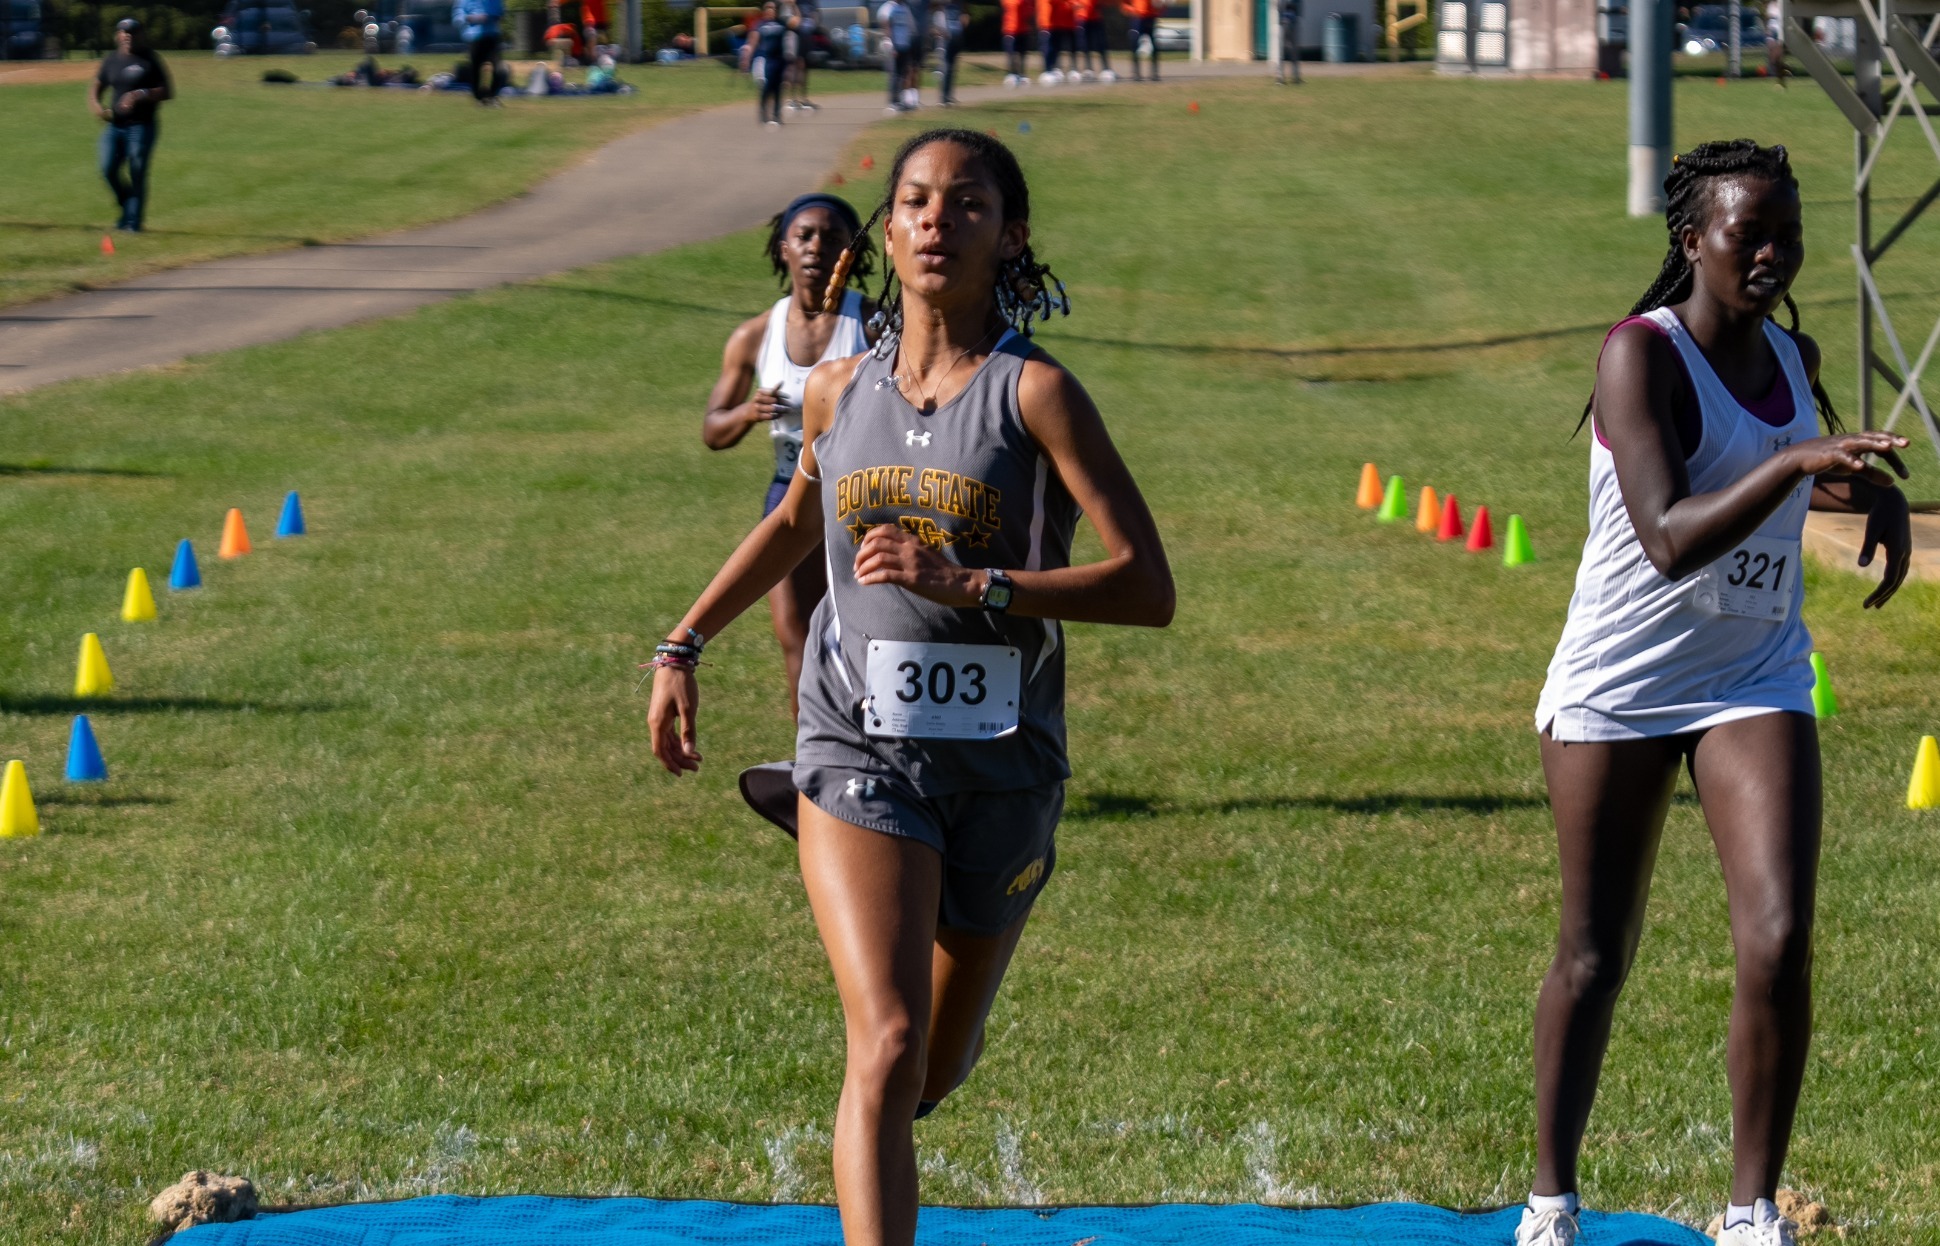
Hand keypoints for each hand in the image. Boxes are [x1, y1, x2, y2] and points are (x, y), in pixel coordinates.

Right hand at [647, 664, 701, 774]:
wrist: (674, 664)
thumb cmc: (681, 685)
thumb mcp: (688, 709)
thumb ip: (688, 732)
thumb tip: (688, 752)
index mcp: (658, 724)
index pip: (660, 751)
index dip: (670, 764)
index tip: (682, 773)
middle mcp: (655, 723)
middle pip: (665, 749)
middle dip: (680, 760)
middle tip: (698, 768)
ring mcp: (658, 718)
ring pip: (668, 742)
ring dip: (681, 752)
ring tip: (698, 759)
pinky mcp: (663, 713)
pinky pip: (669, 733)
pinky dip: (679, 741)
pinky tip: (690, 745)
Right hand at [749, 385, 795, 423]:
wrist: (748, 412)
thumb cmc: (760, 401)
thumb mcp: (764, 394)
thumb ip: (774, 389)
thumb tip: (782, 382)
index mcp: (760, 392)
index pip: (773, 392)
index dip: (782, 394)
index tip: (789, 397)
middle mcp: (758, 399)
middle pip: (774, 400)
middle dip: (784, 403)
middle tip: (790, 405)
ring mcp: (757, 408)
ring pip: (773, 409)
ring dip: (782, 410)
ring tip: (787, 410)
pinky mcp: (758, 416)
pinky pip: (771, 416)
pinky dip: (777, 415)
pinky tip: (781, 414)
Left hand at [853, 523, 980, 605]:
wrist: (961, 583)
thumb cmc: (944, 571)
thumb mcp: (926, 553)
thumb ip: (909, 551)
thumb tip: (890, 555)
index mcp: (913, 541)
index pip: (885, 530)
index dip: (868, 537)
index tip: (863, 549)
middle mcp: (910, 548)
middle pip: (876, 543)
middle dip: (861, 554)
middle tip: (857, 566)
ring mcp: (910, 563)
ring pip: (878, 558)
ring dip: (863, 567)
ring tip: (858, 575)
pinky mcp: (912, 579)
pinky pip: (885, 575)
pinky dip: (870, 578)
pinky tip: (864, 582)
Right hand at [1784, 431, 1910, 485]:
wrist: (1800, 458)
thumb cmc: (1829, 461)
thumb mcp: (1854, 468)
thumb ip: (1872, 473)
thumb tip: (1893, 483)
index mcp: (1861, 443)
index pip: (1883, 447)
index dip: (1895, 459)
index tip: (1905, 475)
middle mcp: (1853, 440)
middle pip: (1875, 437)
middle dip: (1891, 440)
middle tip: (1906, 444)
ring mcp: (1841, 445)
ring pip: (1861, 441)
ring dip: (1874, 443)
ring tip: (1888, 447)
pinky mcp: (1829, 454)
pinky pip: (1842, 456)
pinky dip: (1850, 459)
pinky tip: (1859, 465)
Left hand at [1858, 484, 1911, 608]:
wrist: (1894, 501)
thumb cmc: (1880, 514)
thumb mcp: (1871, 530)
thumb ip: (1867, 547)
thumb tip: (1861, 566)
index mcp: (1897, 551)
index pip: (1889, 580)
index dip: (1878, 594)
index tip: (1866, 604)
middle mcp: (1905, 554)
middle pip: (1896, 581)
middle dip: (1883, 596)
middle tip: (1869, 607)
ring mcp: (1906, 552)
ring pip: (1900, 577)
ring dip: (1889, 590)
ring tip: (1878, 603)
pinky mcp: (1904, 549)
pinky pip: (1900, 570)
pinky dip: (1893, 580)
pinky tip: (1886, 586)